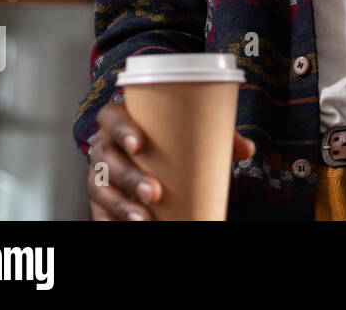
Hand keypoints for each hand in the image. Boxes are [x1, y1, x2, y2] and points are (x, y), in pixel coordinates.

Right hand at [87, 101, 255, 220]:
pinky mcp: (100, 198)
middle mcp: (104, 145)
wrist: (150, 154)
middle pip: (107, 159)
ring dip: (121, 206)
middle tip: (153, 192)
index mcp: (121, 120)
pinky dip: (109, 221)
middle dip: (129, 177)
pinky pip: (98, 212)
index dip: (121, 129)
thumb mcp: (190, 132)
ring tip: (144, 219)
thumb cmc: (171, 138)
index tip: (140, 144)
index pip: (111, 118)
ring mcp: (98, 173)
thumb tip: (247, 150)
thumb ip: (217, 136)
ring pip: (100, 189)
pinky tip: (126, 228)